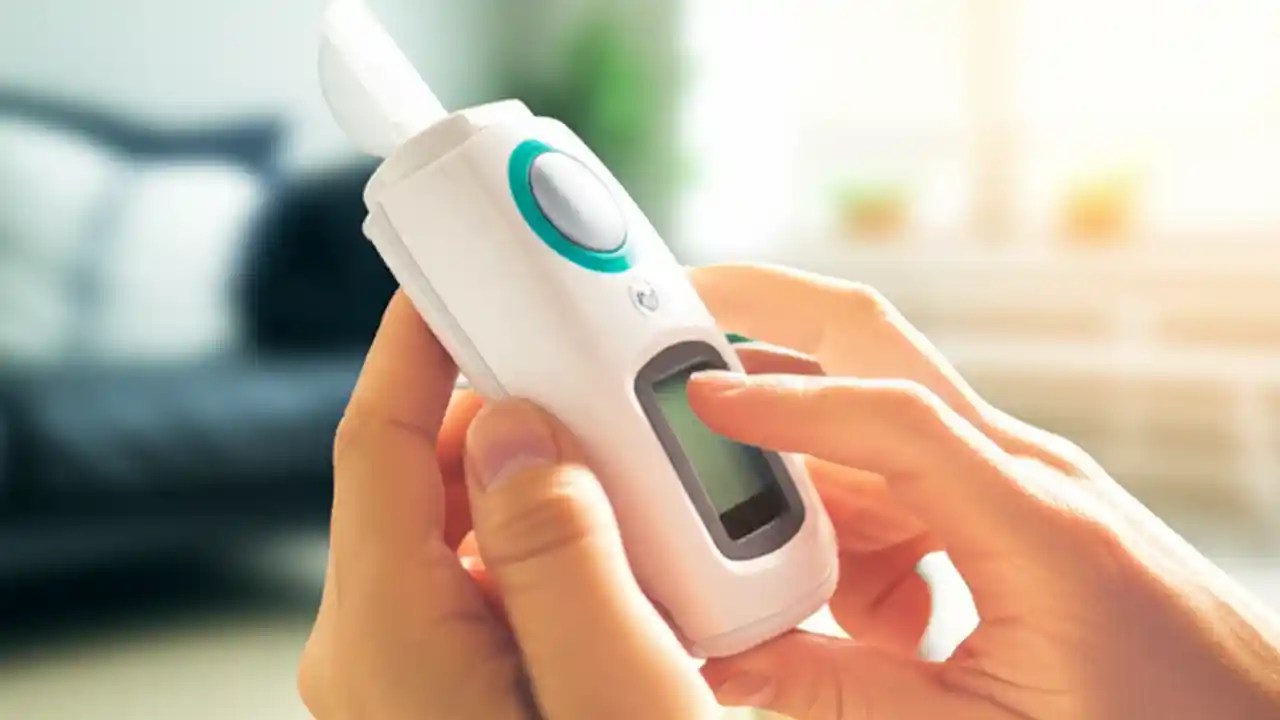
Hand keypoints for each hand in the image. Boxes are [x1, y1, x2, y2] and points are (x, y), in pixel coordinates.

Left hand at [296, 293, 716, 718]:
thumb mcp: (617, 690)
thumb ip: (563, 553)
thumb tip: (521, 431)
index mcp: (391, 637)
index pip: (375, 443)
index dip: (414, 344)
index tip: (455, 274)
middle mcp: (374, 647)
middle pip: (423, 472)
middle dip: (510, 416)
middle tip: (599, 391)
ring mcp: (403, 667)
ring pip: (459, 516)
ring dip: (539, 480)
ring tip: (629, 490)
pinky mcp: (443, 681)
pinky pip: (483, 568)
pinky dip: (545, 539)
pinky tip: (615, 556)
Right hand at [688, 264, 1279, 718]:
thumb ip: (838, 694)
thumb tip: (725, 664)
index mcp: (1031, 522)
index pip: (890, 416)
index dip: (782, 401)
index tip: (692, 397)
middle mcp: (1022, 473)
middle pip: (879, 353)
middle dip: (770, 317)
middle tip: (674, 316)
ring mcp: (1016, 483)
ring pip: (874, 432)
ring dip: (800, 476)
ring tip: (751, 547)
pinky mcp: (1009, 509)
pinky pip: (904, 488)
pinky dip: (854, 534)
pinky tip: (864, 616)